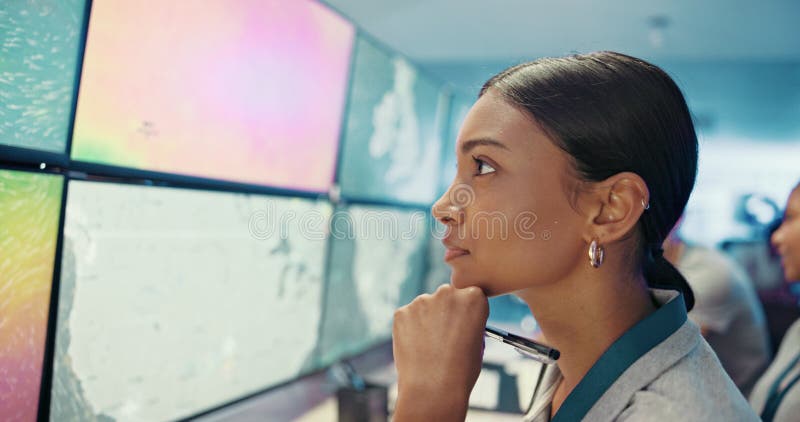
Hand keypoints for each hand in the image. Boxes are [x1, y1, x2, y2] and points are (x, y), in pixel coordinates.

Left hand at [392, 284, 488, 420]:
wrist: (434, 389)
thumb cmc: (462, 370)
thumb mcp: (478, 341)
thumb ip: (469, 321)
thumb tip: (457, 318)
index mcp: (473, 297)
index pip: (471, 295)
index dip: (467, 312)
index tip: (464, 325)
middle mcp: (447, 293)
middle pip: (446, 296)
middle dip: (445, 311)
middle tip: (444, 336)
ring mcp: (422, 301)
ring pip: (425, 306)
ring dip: (427, 319)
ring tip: (430, 347)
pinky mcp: (402, 312)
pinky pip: (407, 316)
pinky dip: (410, 328)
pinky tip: (416, 348)